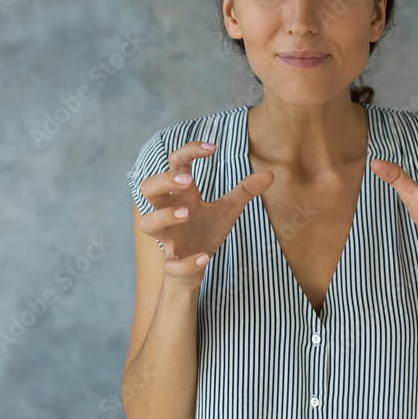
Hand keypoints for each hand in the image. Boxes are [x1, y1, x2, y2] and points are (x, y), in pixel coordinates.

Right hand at [137, 141, 274, 289]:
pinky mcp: (173, 265)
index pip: (175, 163)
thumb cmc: (205, 232)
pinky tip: (205, 257)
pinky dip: (187, 262)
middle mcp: (168, 213)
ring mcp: (168, 238)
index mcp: (181, 195)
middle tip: (188, 180)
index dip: (189, 151)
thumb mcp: (227, 210)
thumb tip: (271, 174)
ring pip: (146, 223)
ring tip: (188, 213)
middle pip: (148, 188)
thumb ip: (245, 191)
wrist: (194, 270)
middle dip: (164, 180)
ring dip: (165, 216)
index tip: (213, 148)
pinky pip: (171, 265)